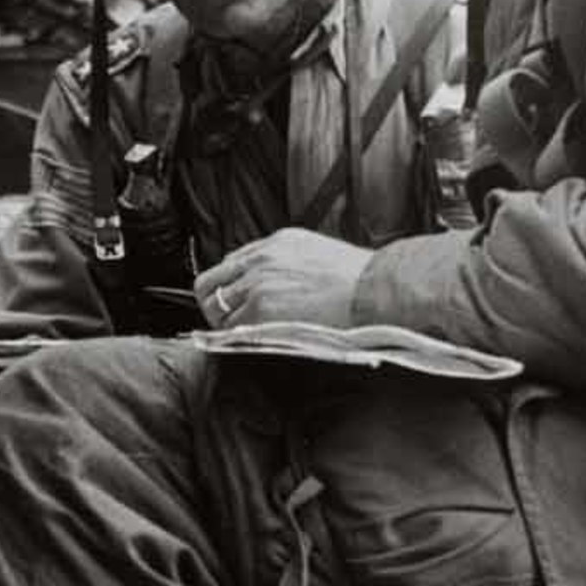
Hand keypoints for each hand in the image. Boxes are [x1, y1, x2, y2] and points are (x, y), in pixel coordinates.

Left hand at [196, 229, 373, 329]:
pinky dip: (234, 338)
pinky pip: (230, 328)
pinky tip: (251, 342)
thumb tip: (280, 287)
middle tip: (226, 323)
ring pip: (215, 306)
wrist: (375, 289)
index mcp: (277, 242)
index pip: (232, 262)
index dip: (231, 285)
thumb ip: (290, 265)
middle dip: (214, 303)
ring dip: (224, 324)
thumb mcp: (319, 255)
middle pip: (210, 282)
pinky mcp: (261, 308)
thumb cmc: (361, 280)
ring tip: (243, 336)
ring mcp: (257, 282)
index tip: (236, 300)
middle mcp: (261, 258)